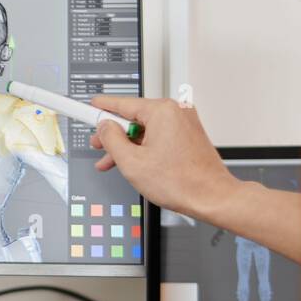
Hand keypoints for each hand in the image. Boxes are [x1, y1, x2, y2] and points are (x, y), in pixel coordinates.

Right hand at [88, 96, 237, 219]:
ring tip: (113, 160)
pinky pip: (159, 135)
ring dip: (128, 144)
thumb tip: (105, 127)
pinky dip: (144, 147)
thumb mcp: (132, 162)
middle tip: (98, 144)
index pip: (122, 103)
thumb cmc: (183, 182)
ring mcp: (184, 123)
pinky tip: (134, 161)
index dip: (100, 108)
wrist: (212, 197)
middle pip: (133, 117)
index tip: (87, 107)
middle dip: (114, 133)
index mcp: (162, 111)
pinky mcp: (188, 135)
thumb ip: (112, 140)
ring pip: (145, 129)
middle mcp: (176, 112)